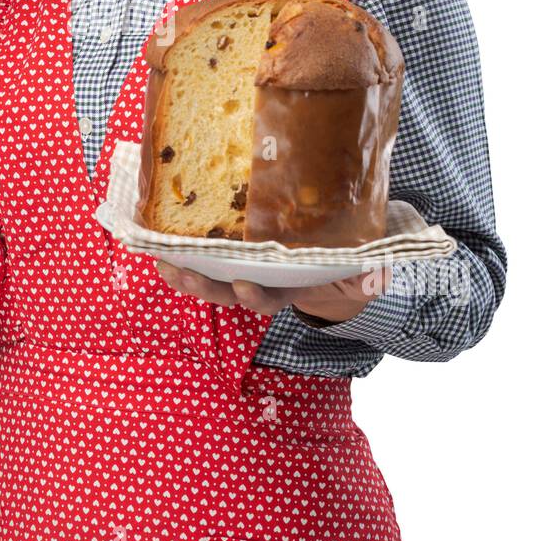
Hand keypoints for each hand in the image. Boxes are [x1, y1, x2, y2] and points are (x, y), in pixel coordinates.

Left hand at [153, 260, 393, 323]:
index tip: (244, 287)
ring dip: (185, 273)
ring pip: (212, 279)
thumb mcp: (363, 268)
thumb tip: (380, 273)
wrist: (337, 261)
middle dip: (204, 285)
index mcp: (291, 287)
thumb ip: (369, 272)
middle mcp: (265, 283)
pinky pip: (209, 259)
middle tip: (182, 273)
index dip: (257, 296)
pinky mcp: (237, 255)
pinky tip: (164, 243)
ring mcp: (248, 271)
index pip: (271, 298)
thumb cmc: (349, 263)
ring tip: (161, 262)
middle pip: (229, 291)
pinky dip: (187, 253)